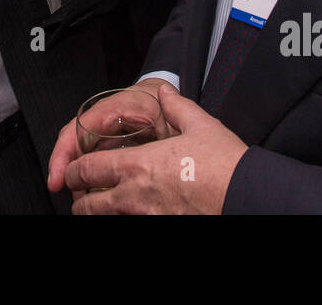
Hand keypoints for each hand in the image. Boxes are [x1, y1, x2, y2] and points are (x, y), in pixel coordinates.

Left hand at [63, 84, 247, 214]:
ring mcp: (147, 217)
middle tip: (81, 196)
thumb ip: (176, 107)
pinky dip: (125, 219)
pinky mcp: (161, 228)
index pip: (88, 170)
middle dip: (80, 201)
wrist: (248, 197)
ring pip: (107, 219)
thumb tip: (166, 93)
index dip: (74, 171)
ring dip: (100, 213)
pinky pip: (131, 225)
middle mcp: (136, 196)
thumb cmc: (226, 165)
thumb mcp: (201, 125)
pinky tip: (132, 213)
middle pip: (89, 205)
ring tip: (102, 208)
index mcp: (139, 165)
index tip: (73, 172)